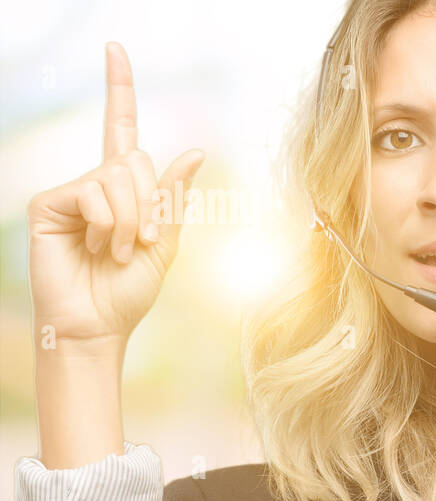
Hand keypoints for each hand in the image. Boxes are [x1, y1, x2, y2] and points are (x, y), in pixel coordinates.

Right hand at [26, 41, 204, 351]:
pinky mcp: (48, 202)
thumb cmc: (129, 290)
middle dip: (150, 204)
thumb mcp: (165, 243)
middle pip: (134, 158)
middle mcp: (95, 182)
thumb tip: (193, 151)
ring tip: (118, 251)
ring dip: (132, 219)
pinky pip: (95, 191)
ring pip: (118, 175)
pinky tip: (99, 248)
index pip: (121, 128)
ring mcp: (70, 191)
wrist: (99, 324)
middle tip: (142, 242)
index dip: (118, 88)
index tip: (114, 47)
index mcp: (125, 188)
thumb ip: (173, 198)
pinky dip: (109, 223)